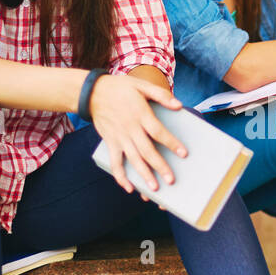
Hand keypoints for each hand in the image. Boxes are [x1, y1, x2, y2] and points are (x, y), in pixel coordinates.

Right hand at [88, 73, 187, 193]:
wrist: (92, 93)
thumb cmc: (120, 88)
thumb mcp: (141, 85)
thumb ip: (160, 95)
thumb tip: (178, 105)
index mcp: (140, 114)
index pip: (158, 132)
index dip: (171, 143)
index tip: (183, 154)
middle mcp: (130, 128)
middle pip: (147, 151)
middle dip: (160, 166)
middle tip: (171, 180)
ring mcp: (119, 137)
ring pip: (133, 160)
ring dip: (143, 175)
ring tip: (154, 189)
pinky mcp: (110, 142)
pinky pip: (115, 162)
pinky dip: (121, 176)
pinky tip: (129, 187)